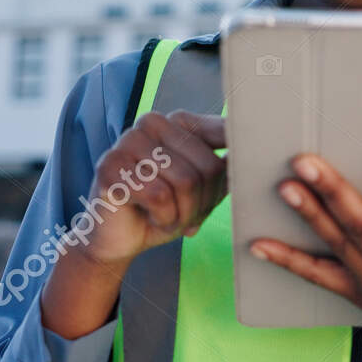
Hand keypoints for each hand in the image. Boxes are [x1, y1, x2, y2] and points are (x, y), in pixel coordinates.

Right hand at [77, 110, 228, 266]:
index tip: (215, 194)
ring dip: (183, 214)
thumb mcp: (204, 190)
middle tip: (184, 214)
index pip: (224, 136)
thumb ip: (226, 169)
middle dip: (203, 203)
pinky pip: (159, 196)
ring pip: (186, 182)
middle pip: (209, 166)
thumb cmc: (163, 211)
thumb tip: (251, 154)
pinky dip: (163, 218)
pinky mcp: (110, 166)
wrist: (118, 240)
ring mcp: (128, 141)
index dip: (227, 177)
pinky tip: (149, 216)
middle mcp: (153, 122)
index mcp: (178, 121)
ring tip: (167, 216)